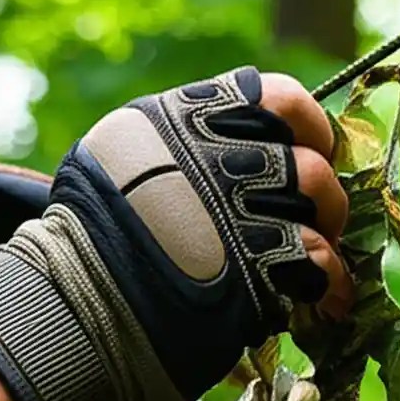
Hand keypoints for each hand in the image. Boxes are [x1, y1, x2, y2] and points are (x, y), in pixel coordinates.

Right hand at [0, 67, 353, 400]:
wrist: (69, 304)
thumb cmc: (92, 233)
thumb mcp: (123, 156)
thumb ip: (185, 142)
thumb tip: (251, 147)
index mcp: (186, 119)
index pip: (277, 96)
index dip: (307, 124)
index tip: (311, 148)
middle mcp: (215, 155)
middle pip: (306, 159)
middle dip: (322, 194)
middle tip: (316, 219)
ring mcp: (236, 210)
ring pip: (319, 203)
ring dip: (327, 234)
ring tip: (316, 257)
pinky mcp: (251, 267)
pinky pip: (317, 260)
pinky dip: (329, 280)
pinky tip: (322, 297)